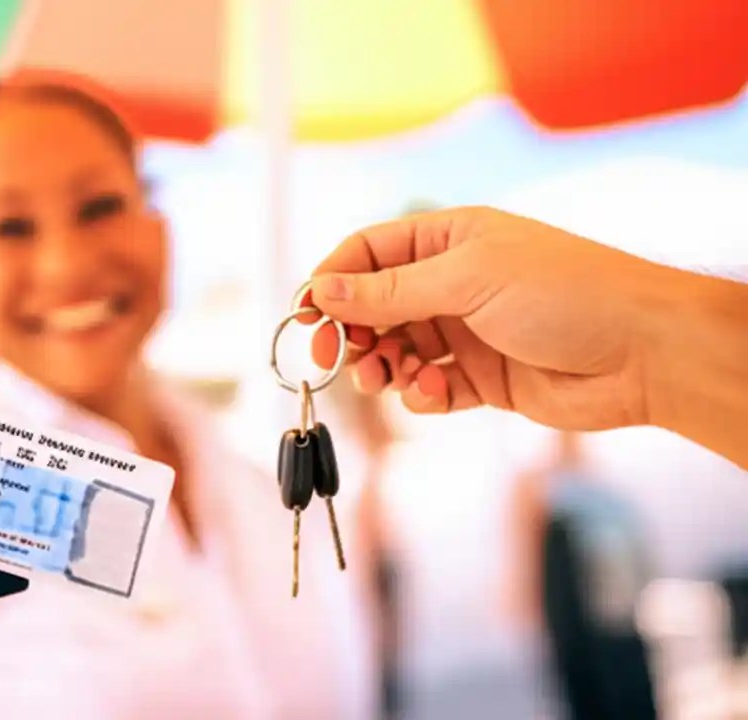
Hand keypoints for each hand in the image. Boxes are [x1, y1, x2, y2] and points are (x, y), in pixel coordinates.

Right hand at [304, 206, 672, 431]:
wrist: (643, 354)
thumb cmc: (566, 294)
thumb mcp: (466, 281)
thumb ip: (388, 292)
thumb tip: (320, 291)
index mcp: (449, 239)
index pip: (367, 253)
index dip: (331, 282)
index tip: (304, 317)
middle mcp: (452, 283)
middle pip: (373, 307)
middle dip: (351, 333)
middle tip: (336, 359)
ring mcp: (466, 331)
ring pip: (395, 351)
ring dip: (381, 368)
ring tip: (386, 379)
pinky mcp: (481, 378)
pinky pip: (428, 388)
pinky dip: (421, 395)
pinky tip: (437, 394)